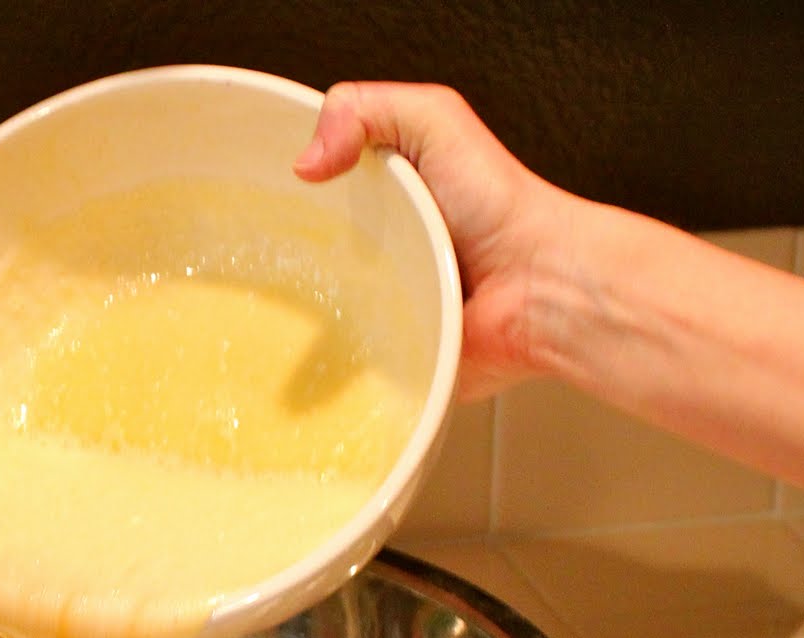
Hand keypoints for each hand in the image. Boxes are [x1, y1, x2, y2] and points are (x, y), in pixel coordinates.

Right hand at [294, 82, 575, 400]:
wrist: (539, 290)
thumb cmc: (504, 210)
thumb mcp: (436, 119)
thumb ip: (365, 109)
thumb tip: (307, 160)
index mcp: (387, 198)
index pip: (316, 191)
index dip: (287, 189)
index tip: (265, 187)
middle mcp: (380, 251)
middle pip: (305, 250)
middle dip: (286, 248)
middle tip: (280, 242)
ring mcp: (382, 305)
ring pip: (317, 310)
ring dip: (307, 306)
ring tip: (305, 290)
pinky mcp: (387, 355)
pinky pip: (342, 360)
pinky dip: (331, 355)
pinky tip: (327, 340)